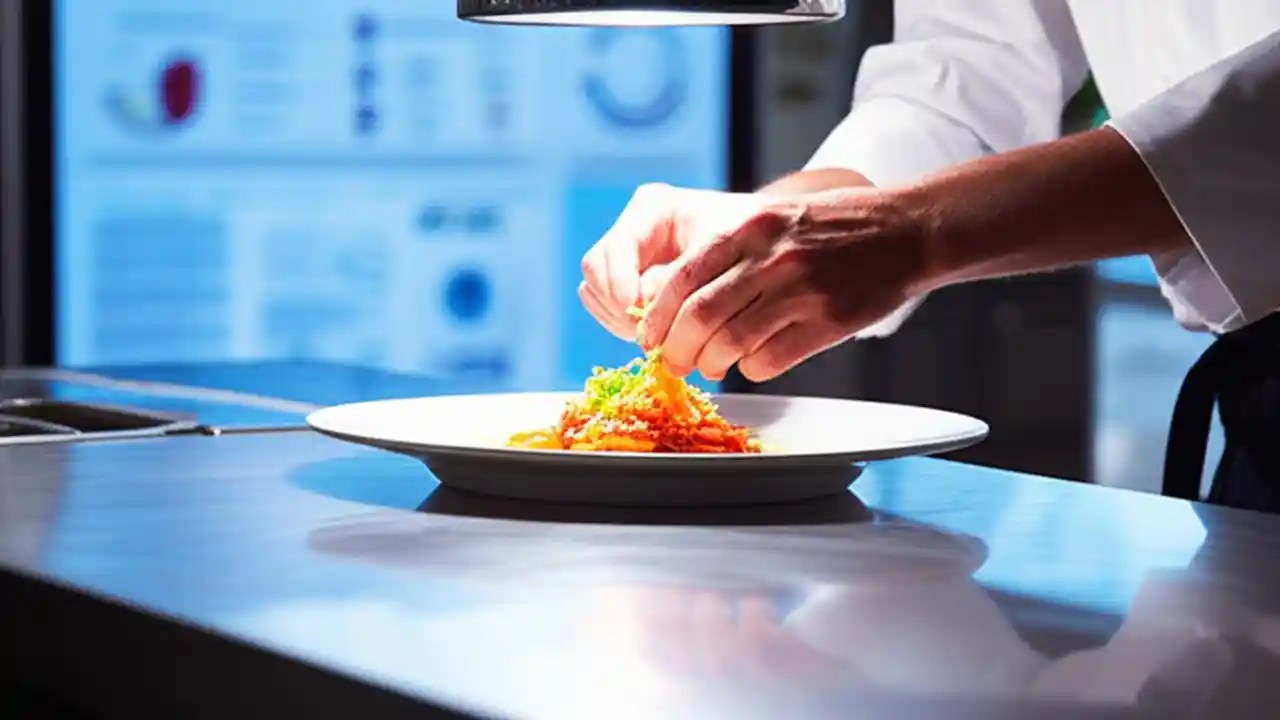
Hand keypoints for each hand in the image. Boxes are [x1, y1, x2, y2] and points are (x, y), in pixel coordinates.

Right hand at [579, 183, 791, 341]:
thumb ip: (679, 279)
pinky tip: (655, 332)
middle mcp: (632, 229)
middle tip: (648, 335)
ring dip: (620, 320)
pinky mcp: (626, 283)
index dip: (620, 283)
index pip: (616, 248)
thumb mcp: (720, 253)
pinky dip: (624, 325)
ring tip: (656, 334)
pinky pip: (606, 308)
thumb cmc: (749, 240)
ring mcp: (625, 257)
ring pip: (595, 294)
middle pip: (597, 273)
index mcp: (652, 208)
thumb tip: (645, 312)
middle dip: (620, 308)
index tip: (635, 311)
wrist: (766, 242)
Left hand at [581, 182, 929, 381]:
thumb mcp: (776, 219)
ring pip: (730, 343)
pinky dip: (751, 369)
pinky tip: (754, 363)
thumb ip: (732, 252)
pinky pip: (769, 360)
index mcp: (752, 227)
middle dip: (676, 349)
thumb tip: (680, 302)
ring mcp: (800, 292)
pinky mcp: (827, 323)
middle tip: (674, 362)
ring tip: (712, 366)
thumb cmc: (836, 227)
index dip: (657, 314)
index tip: (649, 335)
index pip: (682, 277)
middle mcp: (771, 258)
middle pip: (699, 316)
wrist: (906, 231)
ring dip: (711, 363)